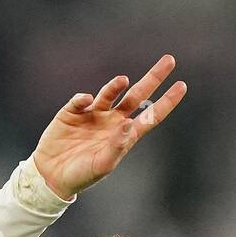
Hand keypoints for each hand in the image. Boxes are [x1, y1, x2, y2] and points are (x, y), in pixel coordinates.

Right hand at [31, 55, 186, 201]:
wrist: (52, 176)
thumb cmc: (81, 175)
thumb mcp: (102, 165)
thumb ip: (117, 146)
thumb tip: (129, 124)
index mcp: (124, 135)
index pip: (150, 115)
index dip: (167, 102)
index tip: (182, 86)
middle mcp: (112, 121)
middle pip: (137, 96)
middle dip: (153, 78)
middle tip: (170, 60)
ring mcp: (93, 114)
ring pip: (109, 93)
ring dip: (115, 86)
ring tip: (122, 81)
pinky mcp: (73, 112)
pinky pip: (80, 100)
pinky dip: (82, 99)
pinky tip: (84, 102)